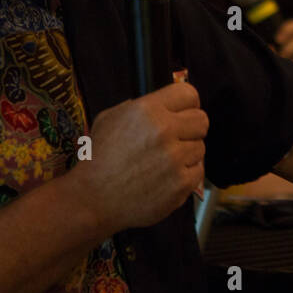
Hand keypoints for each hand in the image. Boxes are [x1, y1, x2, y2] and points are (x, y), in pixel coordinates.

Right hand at [68, 81, 208, 233]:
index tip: (184, 113)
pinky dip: (186, 175)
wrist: (91, 199)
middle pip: (202, 120)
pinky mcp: (181, 183)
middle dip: (191, 129)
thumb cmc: (98, 159)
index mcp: (148, 110)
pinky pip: (199, 171)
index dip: (188, 104)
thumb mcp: (110, 118)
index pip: (189, 94)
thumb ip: (140, 106)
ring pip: (200, 147)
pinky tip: (167, 178)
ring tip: (164, 163)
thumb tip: (165, 104)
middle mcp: (164, 130)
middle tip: (177, 140)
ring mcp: (174, 158)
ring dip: (186, 154)